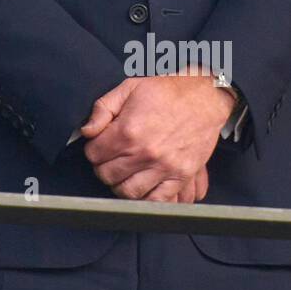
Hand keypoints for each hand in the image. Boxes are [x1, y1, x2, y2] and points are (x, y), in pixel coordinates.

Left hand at [79, 73, 232, 200]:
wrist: (204, 96)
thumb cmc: (167, 90)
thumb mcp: (129, 88)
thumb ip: (103, 109)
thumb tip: (86, 131)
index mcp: (128, 131)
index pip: (93, 154)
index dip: (93, 149)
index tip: (99, 146)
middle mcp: (144, 152)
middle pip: (107, 175)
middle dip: (103, 167)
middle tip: (110, 160)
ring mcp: (164, 167)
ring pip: (128, 192)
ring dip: (120, 184)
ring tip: (124, 173)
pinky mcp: (181, 175)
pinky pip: (158, 200)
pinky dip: (146, 198)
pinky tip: (142, 186)